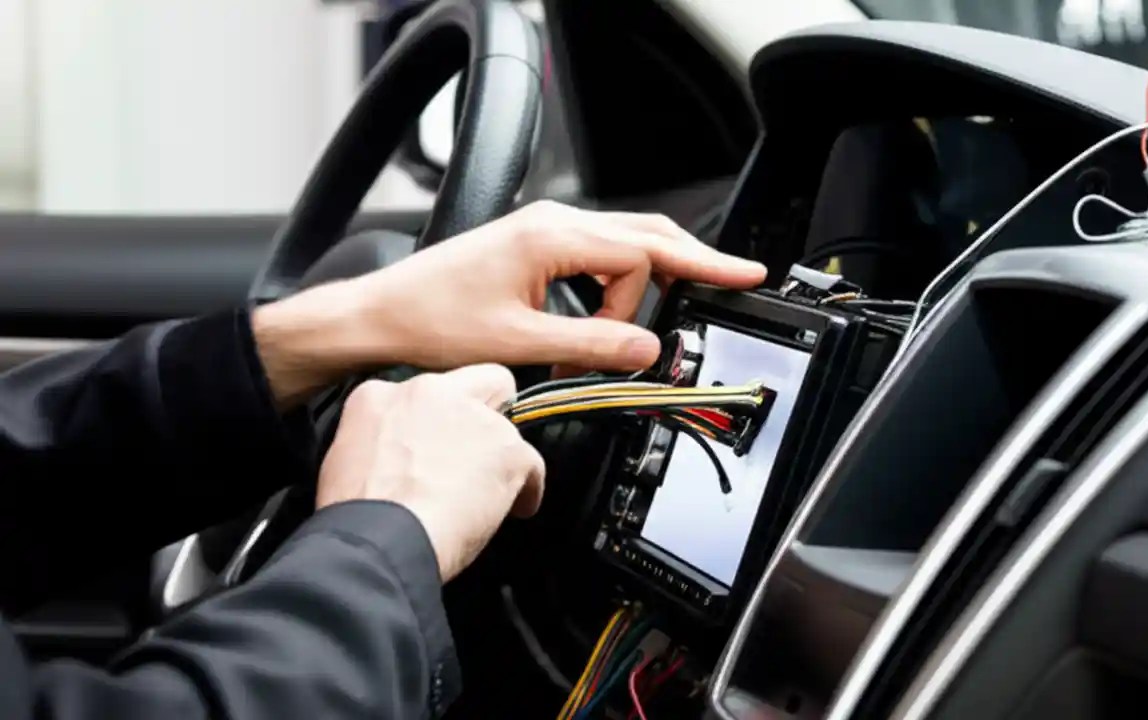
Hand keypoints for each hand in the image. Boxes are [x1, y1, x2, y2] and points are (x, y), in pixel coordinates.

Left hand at [252, 201, 766, 407]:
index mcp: (552, 236)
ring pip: (624, 241)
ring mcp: (543, 230)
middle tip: (741, 274)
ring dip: (651, 275)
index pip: (637, 258)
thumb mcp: (519, 344)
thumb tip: (647, 350)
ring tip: (690, 291)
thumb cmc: (432, 321)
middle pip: (646, 234)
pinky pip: (597, 253)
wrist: (382, 315)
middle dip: (695, 258)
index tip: (645, 340)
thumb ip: (591, 346)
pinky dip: (618, 281)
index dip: (638, 309)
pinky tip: (617, 309)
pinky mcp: (533, 245)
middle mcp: (552, 222)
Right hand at [315, 364, 542, 581]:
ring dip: (498, 461)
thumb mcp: (344, 459)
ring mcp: (474, 416)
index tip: (432, 448)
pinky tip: (512, 512)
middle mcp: (431, 391)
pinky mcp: (508, 448)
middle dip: (489, 408)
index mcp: (382, 395)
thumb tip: (398, 457)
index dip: (433, 422)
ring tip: (481, 499)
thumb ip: (380, 440)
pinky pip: (531, 466)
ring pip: (506, 431)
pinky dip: (525, 491)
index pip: (424, 393)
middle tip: (479, 450)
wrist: (380, 539)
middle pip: (483, 381)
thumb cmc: (356, 516)